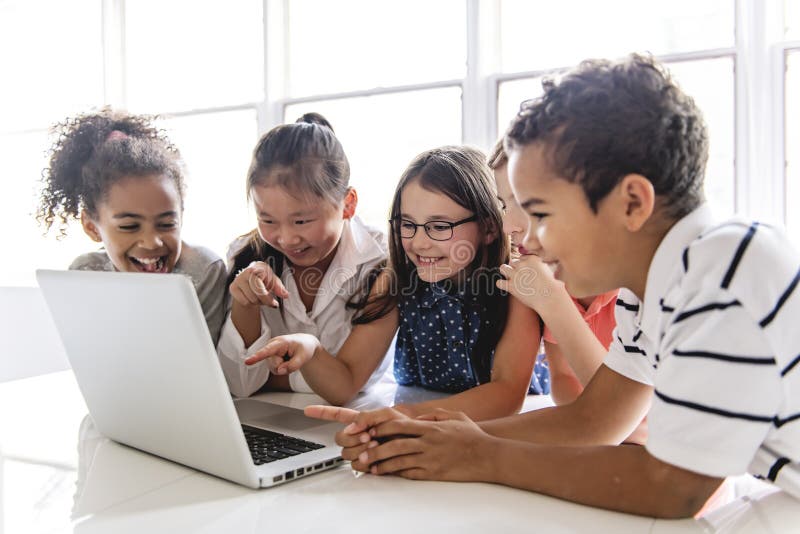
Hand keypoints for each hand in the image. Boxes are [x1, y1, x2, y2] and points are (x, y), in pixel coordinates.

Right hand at [229, 261, 288, 308]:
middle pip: (257, 294)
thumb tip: (286, 295)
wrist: (249, 279)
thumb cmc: (263, 279)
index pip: (264, 286)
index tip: (275, 304)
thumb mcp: (273, 281)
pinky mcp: (232, 287)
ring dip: (258, 302)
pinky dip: (250, 303)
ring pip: (251, 299)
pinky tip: (251, 298)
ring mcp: (238, 279)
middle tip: (271, 303)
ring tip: (260, 298)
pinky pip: (244, 302)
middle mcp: (247, 272)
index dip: (269, 298)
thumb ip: (280, 288)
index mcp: (259, 267)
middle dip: (265, 301)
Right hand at [245, 333, 320, 370]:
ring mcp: (270, 354)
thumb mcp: (304, 356)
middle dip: (285, 366)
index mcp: (280, 342)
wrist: (304, 345)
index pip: (267, 351)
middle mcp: (271, 347)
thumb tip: (280, 371)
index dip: (257, 357)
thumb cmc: (304, 347)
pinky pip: (276, 370)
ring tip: (290, 358)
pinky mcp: (270, 359)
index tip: (247, 362)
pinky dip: (283, 368)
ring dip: (284, 367)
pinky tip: (287, 360)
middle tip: (293, 357)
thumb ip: (293, 365)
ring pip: (274, 369)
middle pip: (274, 365)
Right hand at [304, 406, 410, 470]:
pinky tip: (376, 457)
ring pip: (346, 454)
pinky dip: (366, 461)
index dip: (321, 412)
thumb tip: (351, 427)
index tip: (307, 410)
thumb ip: (367, 416)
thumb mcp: (387, 414)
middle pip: (339, 439)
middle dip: (352, 438)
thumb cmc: (404, 425)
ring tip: (376, 445)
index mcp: (359, 421)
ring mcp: (361, 450)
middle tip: (368, 436)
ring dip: (359, 449)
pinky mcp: (368, 464)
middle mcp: (357, 436)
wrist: (416, 442)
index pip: (336, 415)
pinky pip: (357, 466)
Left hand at [355, 408, 492, 480]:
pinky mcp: (434, 473)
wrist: (488, 456)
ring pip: (399, 462)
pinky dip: (397, 474)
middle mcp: (428, 443)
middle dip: (375, 449)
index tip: (370, 432)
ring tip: (370, 467)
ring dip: (382, 465)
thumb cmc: (472, 435)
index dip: (381, 428)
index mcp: (430, 427)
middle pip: (394, 445)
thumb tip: (417, 417)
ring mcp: (430, 459)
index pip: (399, 425)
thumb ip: (434, 415)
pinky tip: (388, 474)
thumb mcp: (454, 416)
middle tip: (362, 453)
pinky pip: (411, 474)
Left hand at [496, 255, 567, 315]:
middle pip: (513, 262)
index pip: (522, 257)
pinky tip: (506, 287)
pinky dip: (501, 284)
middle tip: (521, 277)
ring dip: (506, 272)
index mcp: (532, 259)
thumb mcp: (551, 270)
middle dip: (516, 269)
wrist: (550, 298)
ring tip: (511, 278)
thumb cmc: (553, 286)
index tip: (528, 271)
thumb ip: (543, 264)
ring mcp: (516, 275)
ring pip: (503, 268)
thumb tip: (543, 264)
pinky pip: (499, 283)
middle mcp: (522, 265)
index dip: (524, 265)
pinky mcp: (511, 286)